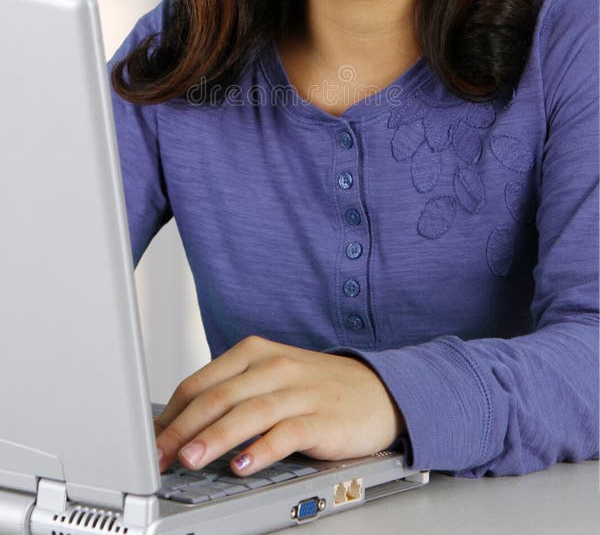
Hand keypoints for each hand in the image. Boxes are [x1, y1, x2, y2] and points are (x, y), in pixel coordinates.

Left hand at [154, 335, 404, 475]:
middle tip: (156, 455)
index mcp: (254, 352)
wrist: (379, 389)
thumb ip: (230, 395)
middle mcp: (274, 367)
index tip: (148, 440)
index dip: (170, 413)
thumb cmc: (316, 387)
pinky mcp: (322, 417)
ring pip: (248, 413)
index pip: (201, 383)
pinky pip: (287, 432)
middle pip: (218, 397)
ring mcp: (299, 391)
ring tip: (189, 459)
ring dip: (214, 437)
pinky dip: (262, 449)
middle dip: (181, 429)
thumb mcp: (270, 377)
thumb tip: (179, 426)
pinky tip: (243, 464)